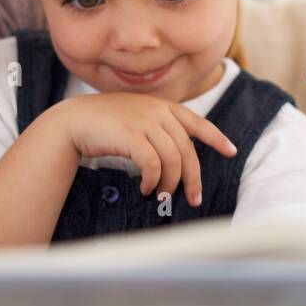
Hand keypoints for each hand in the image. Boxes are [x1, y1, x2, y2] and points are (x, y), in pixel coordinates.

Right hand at [52, 93, 236, 206]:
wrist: (74, 120)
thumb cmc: (105, 123)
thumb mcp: (137, 118)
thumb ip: (158, 127)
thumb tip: (178, 157)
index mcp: (163, 106)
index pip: (197, 122)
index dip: (216, 137)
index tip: (231, 151)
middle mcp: (158, 112)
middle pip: (187, 149)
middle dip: (193, 177)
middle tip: (193, 199)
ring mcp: (145, 122)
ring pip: (173, 159)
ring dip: (170, 183)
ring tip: (161, 195)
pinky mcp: (131, 136)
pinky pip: (153, 164)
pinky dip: (153, 180)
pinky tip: (146, 188)